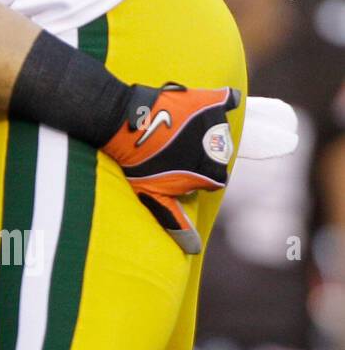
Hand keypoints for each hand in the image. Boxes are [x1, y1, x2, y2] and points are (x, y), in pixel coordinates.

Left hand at [102, 83, 240, 254]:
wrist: (121, 123)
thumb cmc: (135, 164)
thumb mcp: (153, 196)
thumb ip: (176, 222)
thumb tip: (194, 250)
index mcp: (211, 175)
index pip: (210, 180)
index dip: (190, 176)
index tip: (170, 170)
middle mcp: (221, 150)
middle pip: (215, 156)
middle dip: (196, 155)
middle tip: (169, 151)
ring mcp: (215, 123)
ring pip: (216, 131)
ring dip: (201, 131)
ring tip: (174, 130)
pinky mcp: (208, 100)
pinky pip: (227, 99)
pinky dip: (225, 100)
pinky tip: (224, 99)